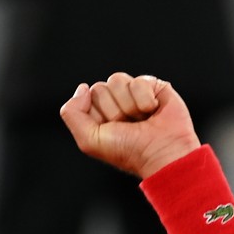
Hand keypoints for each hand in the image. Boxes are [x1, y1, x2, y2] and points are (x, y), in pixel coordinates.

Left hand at [59, 73, 202, 178]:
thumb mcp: (89, 139)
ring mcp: (134, 93)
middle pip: (100, 88)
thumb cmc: (127, 151)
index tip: (111, 130)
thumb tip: (82, 87)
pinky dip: (144, 99)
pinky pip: (139, 81)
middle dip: (113, 110)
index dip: (97, 114)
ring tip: (140, 119)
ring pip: (117, 80)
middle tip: (127, 126)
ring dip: (128, 105)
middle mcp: (115, 101)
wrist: (161, 153)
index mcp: (98, 113)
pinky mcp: (154, 86)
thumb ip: (72, 113)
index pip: (86, 96)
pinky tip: (153, 111)